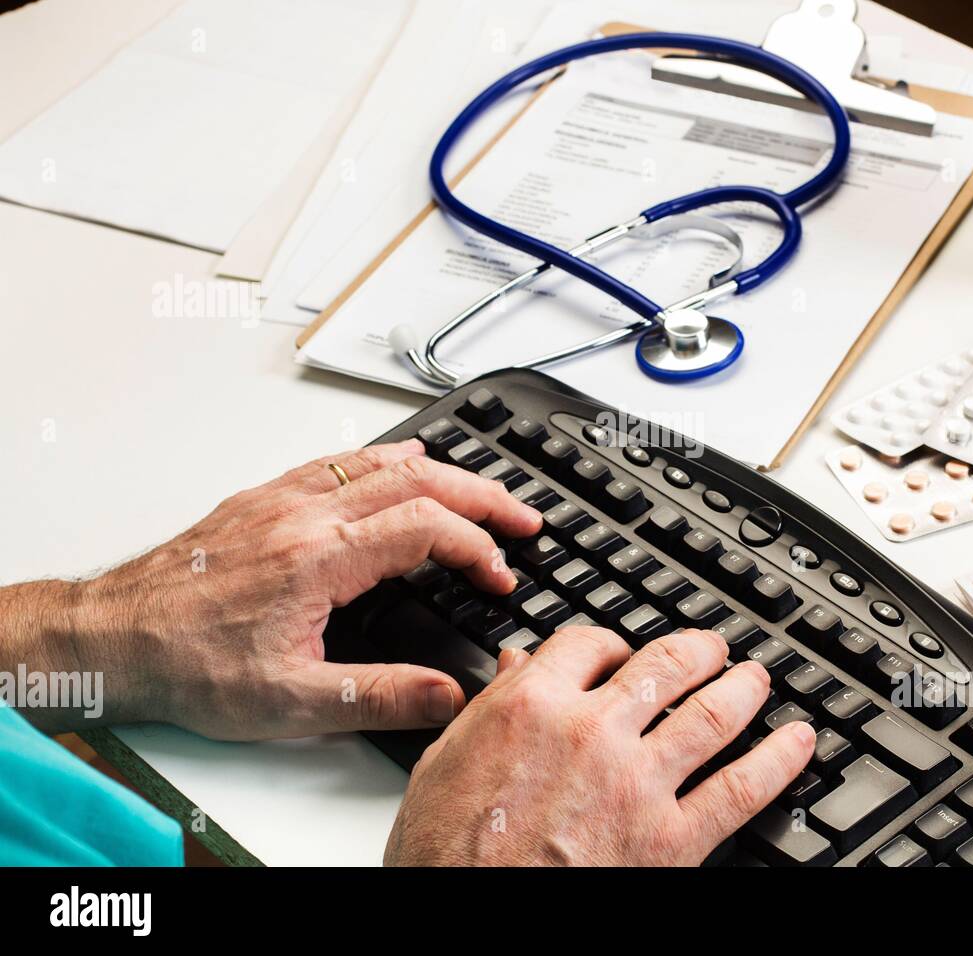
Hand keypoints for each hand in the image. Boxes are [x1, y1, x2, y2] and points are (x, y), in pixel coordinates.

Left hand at [33, 439, 540, 737]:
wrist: (113, 639)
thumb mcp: (290, 703)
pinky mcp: (262, 500)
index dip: (478, 549)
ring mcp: (282, 501)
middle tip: (522, 516)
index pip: (426, 529)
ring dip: (442, 471)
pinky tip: (400, 462)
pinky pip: (337, 461)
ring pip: (380, 463)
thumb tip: (449, 696)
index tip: (502, 575)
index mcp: (319, 560)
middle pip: (418, 481)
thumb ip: (379, 696)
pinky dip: (384, 458)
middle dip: (482, 495)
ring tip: (481, 487)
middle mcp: (304, 517)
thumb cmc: (189, 666)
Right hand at [384, 627, 815, 865]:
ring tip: (758, 681)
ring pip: (711, 715)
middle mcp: (592, 733)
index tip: (623, 651)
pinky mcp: (671, 840)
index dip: (612, 641)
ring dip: (744, 691)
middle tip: (715, 649)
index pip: (588, 643)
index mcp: (532, 707)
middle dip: (698, 651)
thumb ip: (488, 707)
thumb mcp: (445, 764)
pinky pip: (740, 788)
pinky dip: (778, 761)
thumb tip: (513, 667)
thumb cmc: (447, 857)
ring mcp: (637, 784)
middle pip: (664, 666)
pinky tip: (797, 744)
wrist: (468, 920)